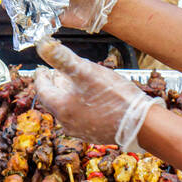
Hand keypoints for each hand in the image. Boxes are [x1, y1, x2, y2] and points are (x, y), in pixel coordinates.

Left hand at [34, 39, 157, 151]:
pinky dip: (80, 106)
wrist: (141, 124)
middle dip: (55, 85)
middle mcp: (67, 123)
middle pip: (54, 101)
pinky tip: (90, 99)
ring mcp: (81, 131)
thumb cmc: (114, 98)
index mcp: (61, 108)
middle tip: (56, 74)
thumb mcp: (86, 72)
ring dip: (67, 95)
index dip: (41, 77)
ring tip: (74, 83)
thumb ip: (62, 58)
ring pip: (67, 110)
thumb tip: (43, 45)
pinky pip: (80, 117)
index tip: (42, 69)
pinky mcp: (94, 135)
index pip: (42, 90)